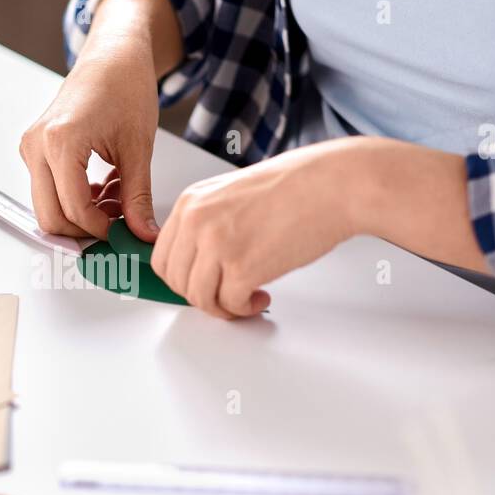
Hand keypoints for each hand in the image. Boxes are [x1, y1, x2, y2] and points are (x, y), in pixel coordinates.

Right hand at [19, 0, 181, 241]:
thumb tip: (143, 233)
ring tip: (117, 199)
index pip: (74, 208)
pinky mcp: (34, 150)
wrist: (113, 57)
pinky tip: (104, 188)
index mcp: (61, 140)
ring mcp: (32, 147)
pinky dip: (75, 199)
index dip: (102, 229)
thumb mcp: (138, 147)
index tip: (126, 232)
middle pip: (50, 216)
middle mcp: (37, 145)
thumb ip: (138, 196)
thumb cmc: (125, 86)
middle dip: (86, 229)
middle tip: (120, 225)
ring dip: (82, 214)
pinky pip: (48, 190)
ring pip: (48, 206)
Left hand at [152, 141, 360, 317]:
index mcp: (192, 202)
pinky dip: (245, 309)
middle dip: (200, 296)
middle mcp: (197, 222)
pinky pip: (230, 305)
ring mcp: (217, 245)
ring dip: (223, 307)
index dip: (181, 279)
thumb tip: (198, 261)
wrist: (332, 185)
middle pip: (176, 281)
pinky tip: (261, 297)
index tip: (199, 284)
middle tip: (224, 296)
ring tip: (247, 298)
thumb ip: (208, 224)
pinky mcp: (243, 267)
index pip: (162, 257)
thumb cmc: (295, 186)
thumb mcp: (231, 194)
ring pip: (199, 297)